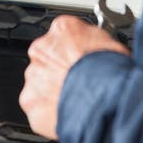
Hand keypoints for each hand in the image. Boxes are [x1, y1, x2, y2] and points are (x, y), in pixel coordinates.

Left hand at [19, 15, 128, 137]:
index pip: (63, 34)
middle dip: (60, 70)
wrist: (103, 102)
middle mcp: (42, 48)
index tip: (79, 59)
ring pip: (40, 82)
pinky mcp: (30, 101)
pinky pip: (38, 106)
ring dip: (54, 90)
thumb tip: (98, 48)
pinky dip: (49, 112)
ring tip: (76, 100)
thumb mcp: (113, 45)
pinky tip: (67, 113)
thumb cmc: (110, 74)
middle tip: (78, 81)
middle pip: (47, 57)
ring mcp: (34, 75)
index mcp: (63, 29)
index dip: (73, 49)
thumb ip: (94, 42)